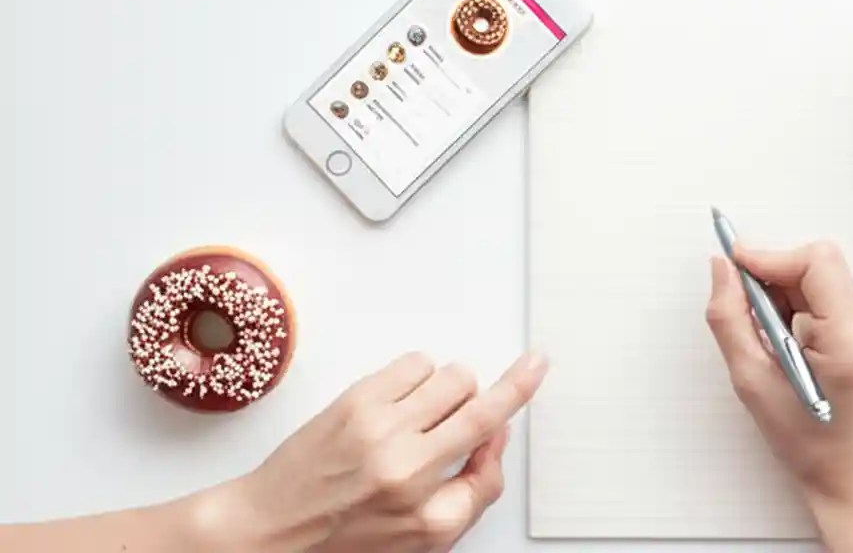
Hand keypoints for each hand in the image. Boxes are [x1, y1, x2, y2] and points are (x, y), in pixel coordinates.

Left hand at [211, 351, 547, 552]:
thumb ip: (474, 489)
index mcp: (428, 506)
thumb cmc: (347, 537)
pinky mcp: (352, 402)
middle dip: (488, 391)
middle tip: (473, 405)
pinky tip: (400, 404)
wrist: (273, 530)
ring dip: (449, 390)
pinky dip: (419, 376)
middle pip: (473, 395)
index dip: (518, 390)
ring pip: (447, 374)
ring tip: (423, 416)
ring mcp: (377, 427)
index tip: (536, 364)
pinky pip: (414, 362)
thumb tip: (495, 433)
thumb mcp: (425, 537)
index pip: (489, 435)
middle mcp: (406, 463)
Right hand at [706, 242, 852, 552]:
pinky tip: (794, 351)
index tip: (734, 264)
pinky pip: (836, 303)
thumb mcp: (753, 384)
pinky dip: (806, 314)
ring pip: (825, 285)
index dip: (769, 258)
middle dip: (775, 281)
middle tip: (747, 315)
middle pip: (819, 270)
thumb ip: (730, 320)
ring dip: (789, 300)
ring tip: (773, 345)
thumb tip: (722, 270)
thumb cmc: (808, 447)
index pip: (815, 263)